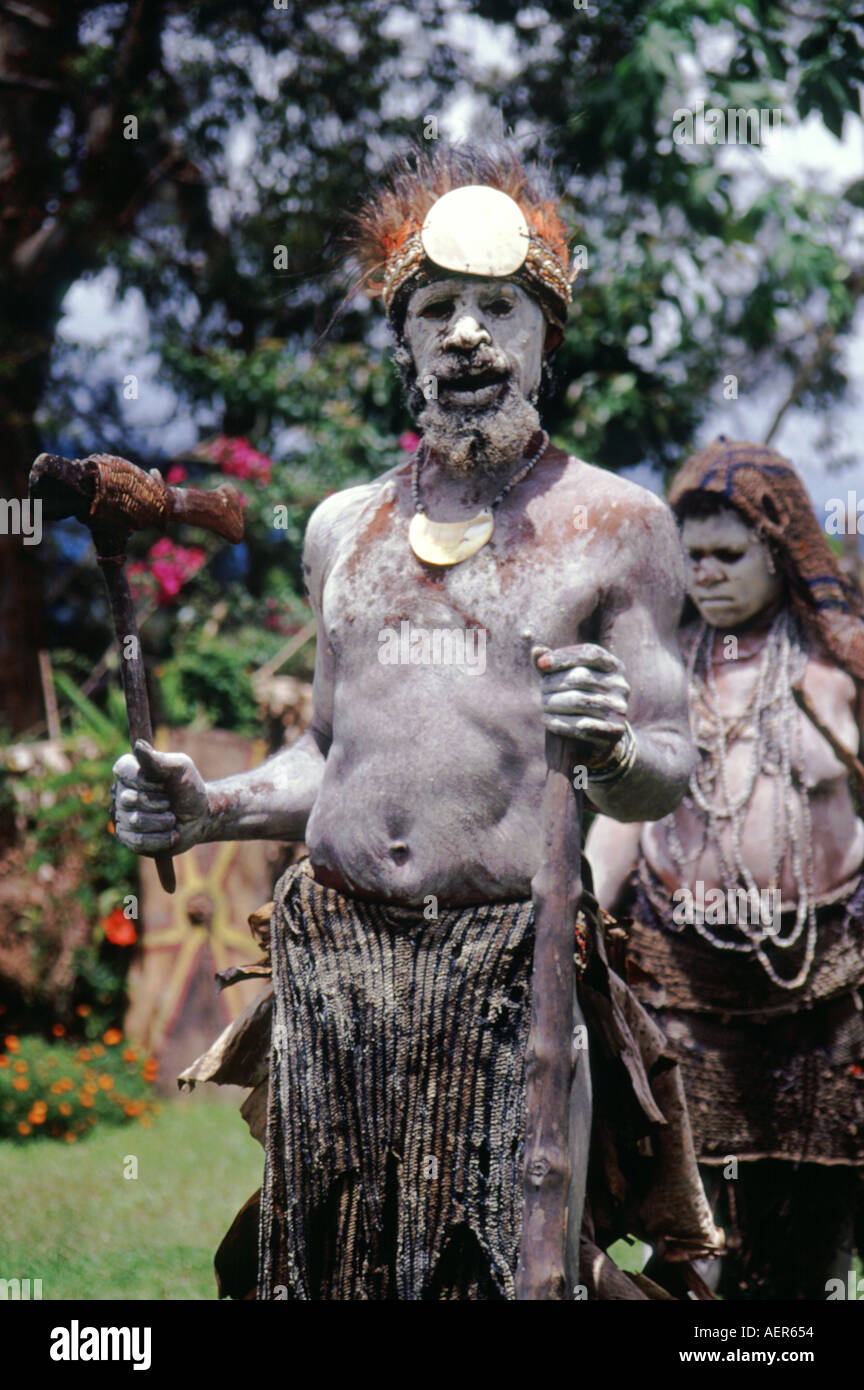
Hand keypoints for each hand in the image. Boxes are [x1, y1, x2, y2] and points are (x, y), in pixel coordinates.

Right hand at [112, 739, 208, 855]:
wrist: (201, 817)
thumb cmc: (188, 788)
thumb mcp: (180, 769)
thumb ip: (158, 760)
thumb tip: (138, 745)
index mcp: (129, 772)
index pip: (122, 770)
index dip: (145, 779)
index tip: (163, 783)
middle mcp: (121, 793)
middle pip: (130, 799)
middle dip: (159, 802)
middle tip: (170, 802)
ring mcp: (122, 817)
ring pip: (135, 821)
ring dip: (163, 821)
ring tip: (173, 818)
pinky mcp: (128, 839)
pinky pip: (138, 841)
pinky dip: (161, 838)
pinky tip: (172, 834)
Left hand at [533, 642, 630, 764]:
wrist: (594, 738)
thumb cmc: (576, 700)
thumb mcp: (564, 679)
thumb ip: (551, 664)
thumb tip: (537, 650)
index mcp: (612, 666)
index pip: (589, 653)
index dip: (564, 656)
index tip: (542, 664)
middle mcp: (620, 685)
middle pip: (580, 677)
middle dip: (554, 683)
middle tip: (542, 691)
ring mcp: (619, 707)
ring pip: (578, 701)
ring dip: (553, 703)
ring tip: (544, 706)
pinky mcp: (614, 730)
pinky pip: (582, 725)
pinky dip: (560, 723)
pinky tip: (548, 721)